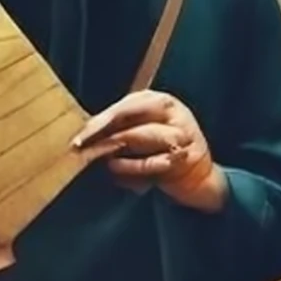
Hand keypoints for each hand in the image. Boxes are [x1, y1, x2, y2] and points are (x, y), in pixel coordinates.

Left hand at [71, 89, 226, 212]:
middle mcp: (173, 111)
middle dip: (105, 132)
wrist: (199, 179)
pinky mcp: (187, 156)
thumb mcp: (145, 132)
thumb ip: (122, 128)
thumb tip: (87, 132)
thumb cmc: (163, 153)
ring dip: (120, 153)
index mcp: (159, 101)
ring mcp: (183, 132)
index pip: (125, 105)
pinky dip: (135, 170)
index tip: (81, 134)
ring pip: (143, 136)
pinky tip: (123, 177)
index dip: (101, 119)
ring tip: (107, 164)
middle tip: (84, 147)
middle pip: (131, 116)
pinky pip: (155, 162)